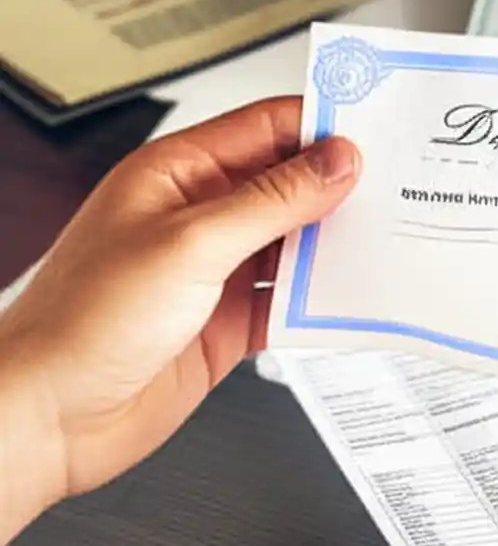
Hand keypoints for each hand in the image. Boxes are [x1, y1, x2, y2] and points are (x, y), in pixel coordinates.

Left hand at [0, 97, 359, 530]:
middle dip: (340, 188)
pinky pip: (290, 302)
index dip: (322, 128)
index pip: (266, 129)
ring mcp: (214, 272)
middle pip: (288, 186)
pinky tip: (349, 300)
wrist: (51, 417)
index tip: (376, 134)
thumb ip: (272, 202)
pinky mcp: (228, 322)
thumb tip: (335, 163)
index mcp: (176, 174)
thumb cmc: (84, 322)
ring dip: (336, 247)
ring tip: (386, 243)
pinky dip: (321, 302)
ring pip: (296, 245)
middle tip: (398, 191)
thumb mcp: (191, 244)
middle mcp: (198, 217)